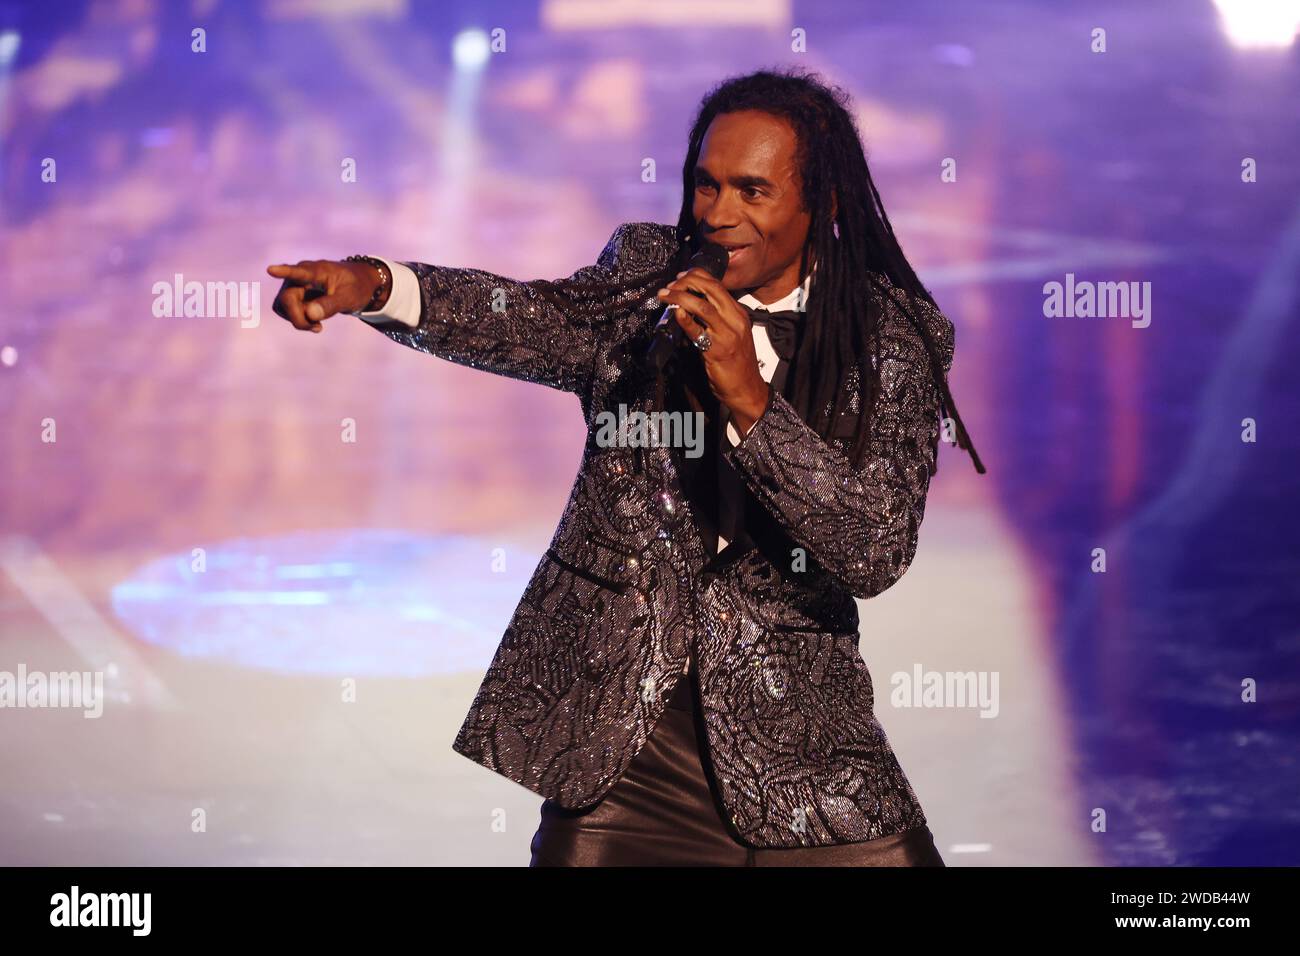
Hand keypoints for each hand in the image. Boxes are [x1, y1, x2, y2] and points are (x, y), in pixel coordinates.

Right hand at [266, 259, 384, 332]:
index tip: (270, 270)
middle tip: (318, 328)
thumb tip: (310, 314)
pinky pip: (286, 311)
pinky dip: (298, 320)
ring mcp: (294, 285)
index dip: (284, 272)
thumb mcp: (349, 297)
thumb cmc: (354, 287)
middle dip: (299, 318)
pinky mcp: (293, 296)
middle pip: (287, 299)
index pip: (299, 272)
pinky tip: (314, 323)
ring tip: (318, 325)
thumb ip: (331, 305)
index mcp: (317, 271)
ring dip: (298, 320)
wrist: (355, 285)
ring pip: (282, 307)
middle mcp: (300, 276)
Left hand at [656, 268, 768, 430]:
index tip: (680, 276)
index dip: (696, 276)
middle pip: (710, 289)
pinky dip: (685, 319)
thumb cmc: (737, 364)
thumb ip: (717, 319)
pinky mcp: (717, 350)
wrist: (747, 389)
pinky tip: (675, 312)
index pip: (717, 284)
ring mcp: (727, 335)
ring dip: (680, 296)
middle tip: (669, 285)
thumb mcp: (732, 334)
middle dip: (686, 282)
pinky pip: (697, 331)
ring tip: (665, 295)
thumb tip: (691, 305)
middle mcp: (735, 320)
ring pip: (702, 306)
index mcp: (738, 313)